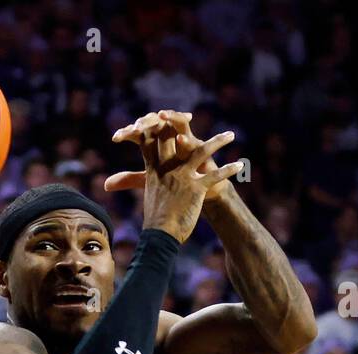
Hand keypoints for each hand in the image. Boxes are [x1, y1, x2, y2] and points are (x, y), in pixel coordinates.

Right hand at [106, 114, 240, 242]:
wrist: (160, 235)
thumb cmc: (155, 219)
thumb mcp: (148, 195)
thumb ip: (138, 182)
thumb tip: (118, 181)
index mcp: (155, 170)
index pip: (151, 141)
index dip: (155, 127)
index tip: (161, 119)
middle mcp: (168, 169)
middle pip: (173, 137)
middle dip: (180, 124)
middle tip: (190, 114)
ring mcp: (183, 177)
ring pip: (201, 151)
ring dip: (218, 141)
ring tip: (231, 134)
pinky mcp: (196, 189)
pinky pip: (216, 176)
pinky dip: (229, 170)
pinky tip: (239, 165)